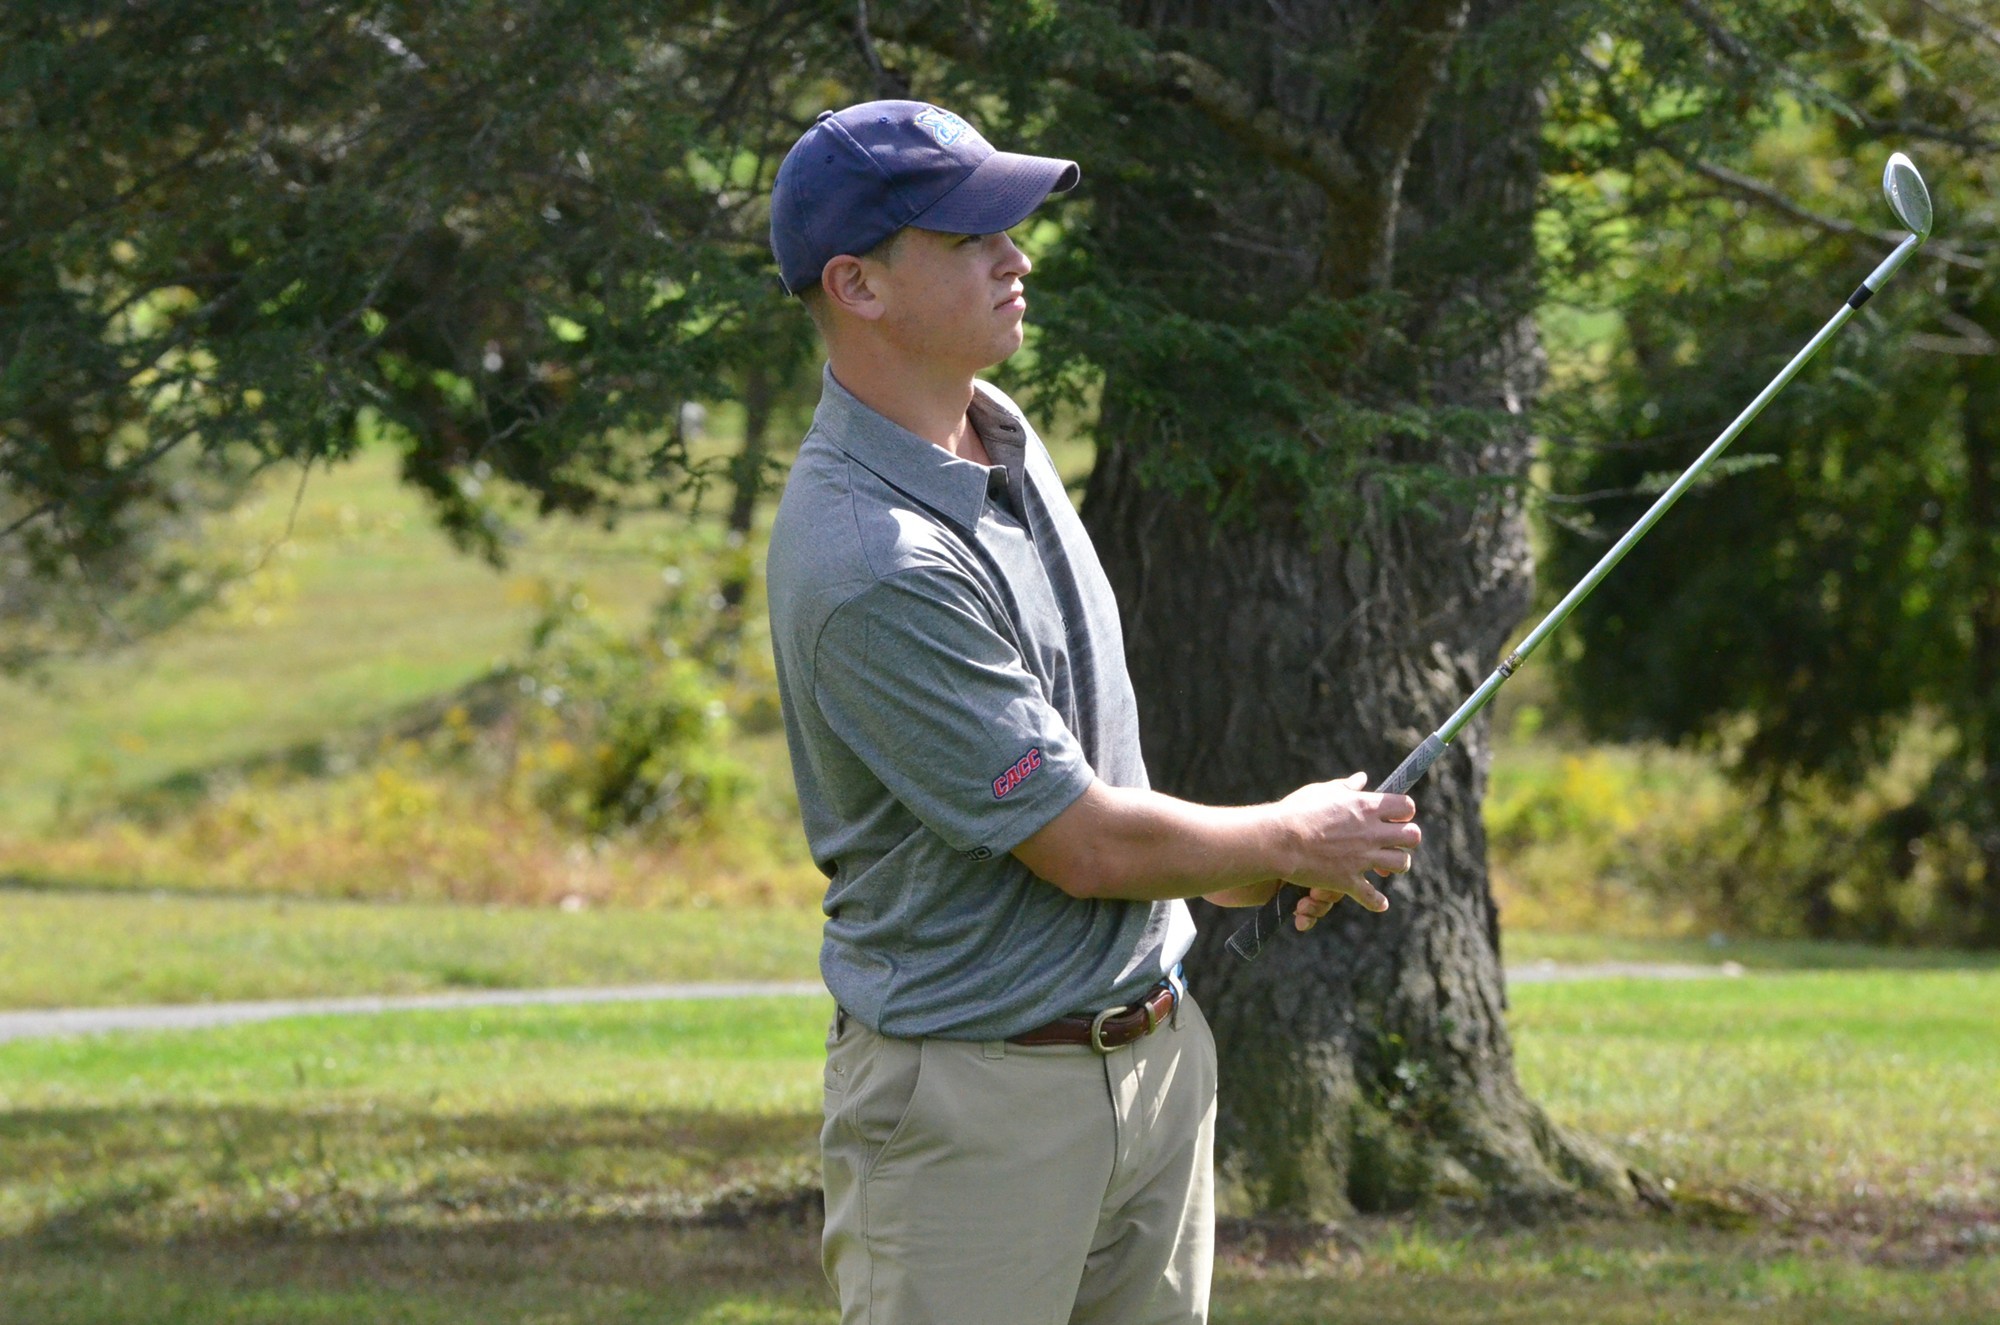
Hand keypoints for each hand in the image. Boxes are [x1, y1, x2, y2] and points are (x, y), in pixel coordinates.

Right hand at [1275, 771, 1419, 929]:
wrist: (1278, 840)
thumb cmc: (1297, 810)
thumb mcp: (1322, 791)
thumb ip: (1346, 786)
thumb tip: (1362, 778)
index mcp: (1366, 807)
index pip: (1406, 806)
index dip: (1404, 812)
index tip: (1395, 816)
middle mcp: (1371, 832)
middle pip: (1413, 836)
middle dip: (1408, 838)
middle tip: (1395, 840)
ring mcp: (1362, 858)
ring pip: (1402, 863)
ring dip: (1397, 864)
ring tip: (1386, 865)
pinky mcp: (1348, 879)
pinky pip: (1372, 897)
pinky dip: (1377, 901)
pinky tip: (1380, 902)